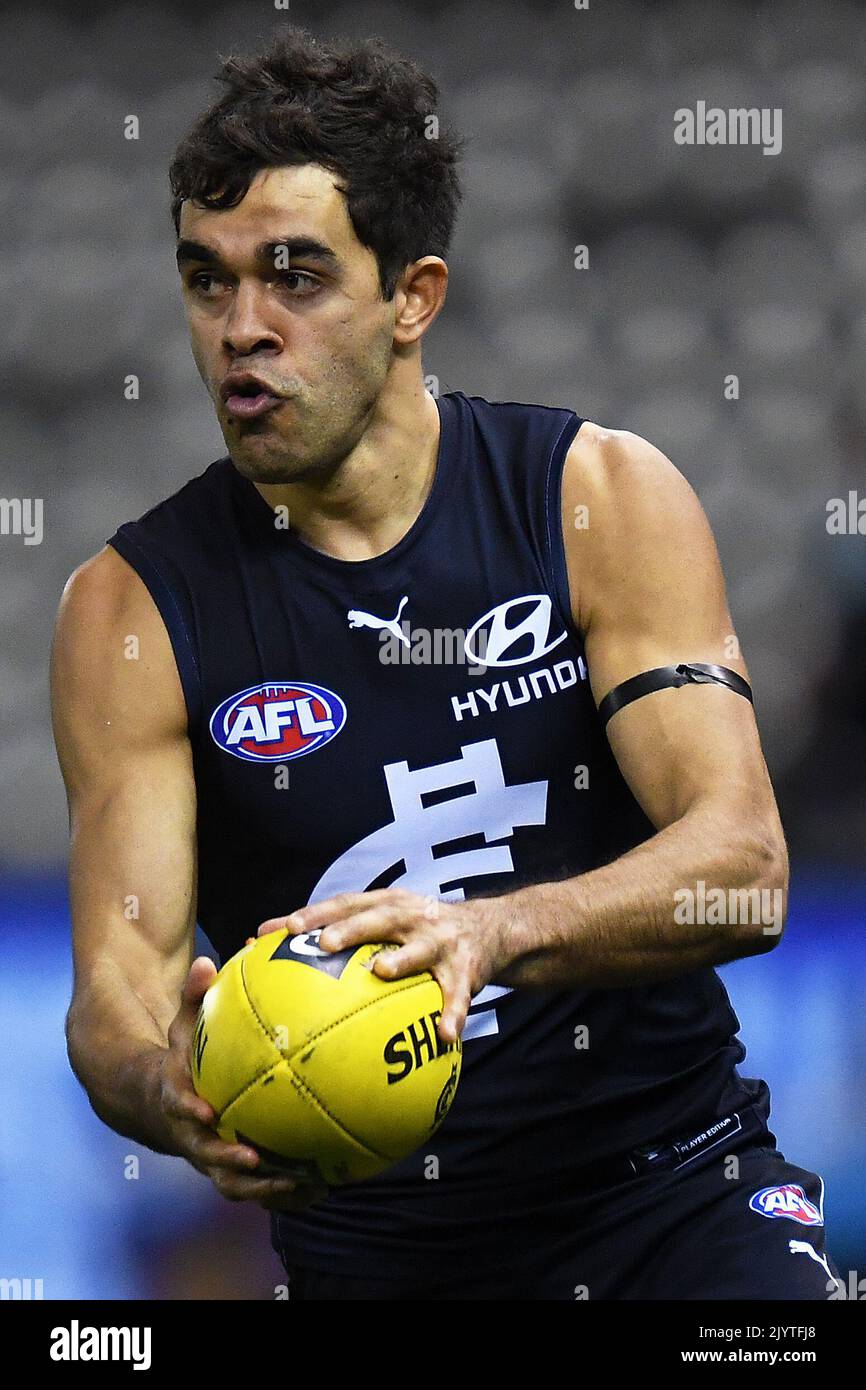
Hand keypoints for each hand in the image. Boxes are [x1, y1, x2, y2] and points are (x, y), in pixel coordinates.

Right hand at [156, 956, 329, 1211]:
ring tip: (306, 1185)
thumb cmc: (182, 1059)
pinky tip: (324, 1186)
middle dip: (230, 1162)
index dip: (190, 1113)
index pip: (180, 1110)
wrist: (163, 1103)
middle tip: (258, 1159)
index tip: (207, 1111)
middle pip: (207, 1158)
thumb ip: (193, 996)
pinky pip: (261, 1189)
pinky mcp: (233, 1171)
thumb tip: (206, 962)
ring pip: (236, 1184)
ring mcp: (213, 1159)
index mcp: (180, 1102)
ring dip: (267, 1189)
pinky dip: (288, 1193)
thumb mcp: (181, 1027)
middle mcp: (194, 1137)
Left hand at [258, 890, 509, 1043]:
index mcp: (389, 904)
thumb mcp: (386, 922)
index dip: (316, 912)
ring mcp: (442, 940)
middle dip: (351, 928)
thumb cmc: (418, 930)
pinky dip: (453, 1014)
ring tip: (381, 972)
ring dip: (401, 959)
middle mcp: (414, 916)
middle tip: (324, 944)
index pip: (347, 903)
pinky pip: (459, 995)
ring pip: (420, 949)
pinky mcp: (468, 968)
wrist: (489, 930)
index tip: (284, 928)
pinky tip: (445, 1035)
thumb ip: (338, 933)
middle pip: (379, 918)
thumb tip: (265, 944)